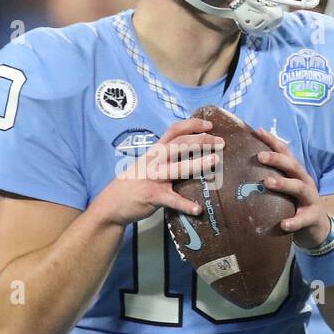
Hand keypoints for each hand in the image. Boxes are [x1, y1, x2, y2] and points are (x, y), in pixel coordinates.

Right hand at [92, 117, 223, 226]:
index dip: (192, 125)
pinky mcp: (152, 196)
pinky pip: (172, 200)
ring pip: (177, 168)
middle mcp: (155, 160)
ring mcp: (153, 178)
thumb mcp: (148, 164)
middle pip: (179, 144)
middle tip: (221, 143)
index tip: (210, 125)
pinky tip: (198, 209)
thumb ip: (167, 158)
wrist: (112, 202)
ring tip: (215, 162)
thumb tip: (194, 154)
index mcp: (155, 151)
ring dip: (197, 164)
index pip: (174, 130)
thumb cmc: (135, 182)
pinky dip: (186, 205)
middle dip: (201, 141)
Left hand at [253, 126, 330, 248]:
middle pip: (292, 166)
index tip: (257, 131)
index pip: (285, 152)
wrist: (318, 227)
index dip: (272, 141)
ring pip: (299, 187)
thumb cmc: (294, 204)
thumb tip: (239, 169)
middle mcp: (304, 181)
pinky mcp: (313, 216)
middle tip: (259, 156)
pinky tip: (283, 224)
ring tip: (268, 183)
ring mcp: (311, 198)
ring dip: (284, 184)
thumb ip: (269, 178)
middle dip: (277, 159)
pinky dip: (294, 221)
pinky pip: (304, 219)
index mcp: (295, 172)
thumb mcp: (284, 188)